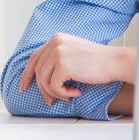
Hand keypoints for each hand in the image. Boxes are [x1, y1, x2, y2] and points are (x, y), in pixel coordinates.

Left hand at [18, 33, 132, 105]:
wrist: (115, 62)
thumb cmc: (98, 62)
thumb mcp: (73, 53)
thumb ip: (57, 58)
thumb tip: (41, 77)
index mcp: (56, 39)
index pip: (34, 57)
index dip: (27, 74)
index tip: (24, 86)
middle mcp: (55, 43)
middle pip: (38, 71)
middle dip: (42, 89)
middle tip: (50, 101)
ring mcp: (58, 53)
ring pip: (44, 80)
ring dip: (55, 93)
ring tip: (68, 96)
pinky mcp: (63, 65)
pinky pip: (54, 86)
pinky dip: (63, 93)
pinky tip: (76, 92)